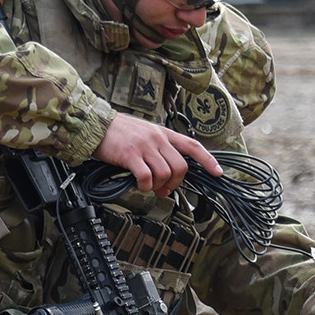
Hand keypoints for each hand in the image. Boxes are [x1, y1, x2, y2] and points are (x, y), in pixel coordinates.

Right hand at [92, 113, 220, 195]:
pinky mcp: (130, 155)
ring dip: (159, 186)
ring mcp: (144, 146)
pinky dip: (145, 186)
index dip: (208, 160)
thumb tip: (168, 172)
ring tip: (149, 187)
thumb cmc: (119, 132)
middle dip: (176, 183)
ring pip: (165, 174)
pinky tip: (139, 185)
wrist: (96, 125)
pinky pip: (146, 177)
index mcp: (164, 133)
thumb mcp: (146, 133)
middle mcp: (157, 138)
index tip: (218, 172)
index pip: (192, 146)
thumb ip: (159, 148)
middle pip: (180, 167)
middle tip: (165, 190)